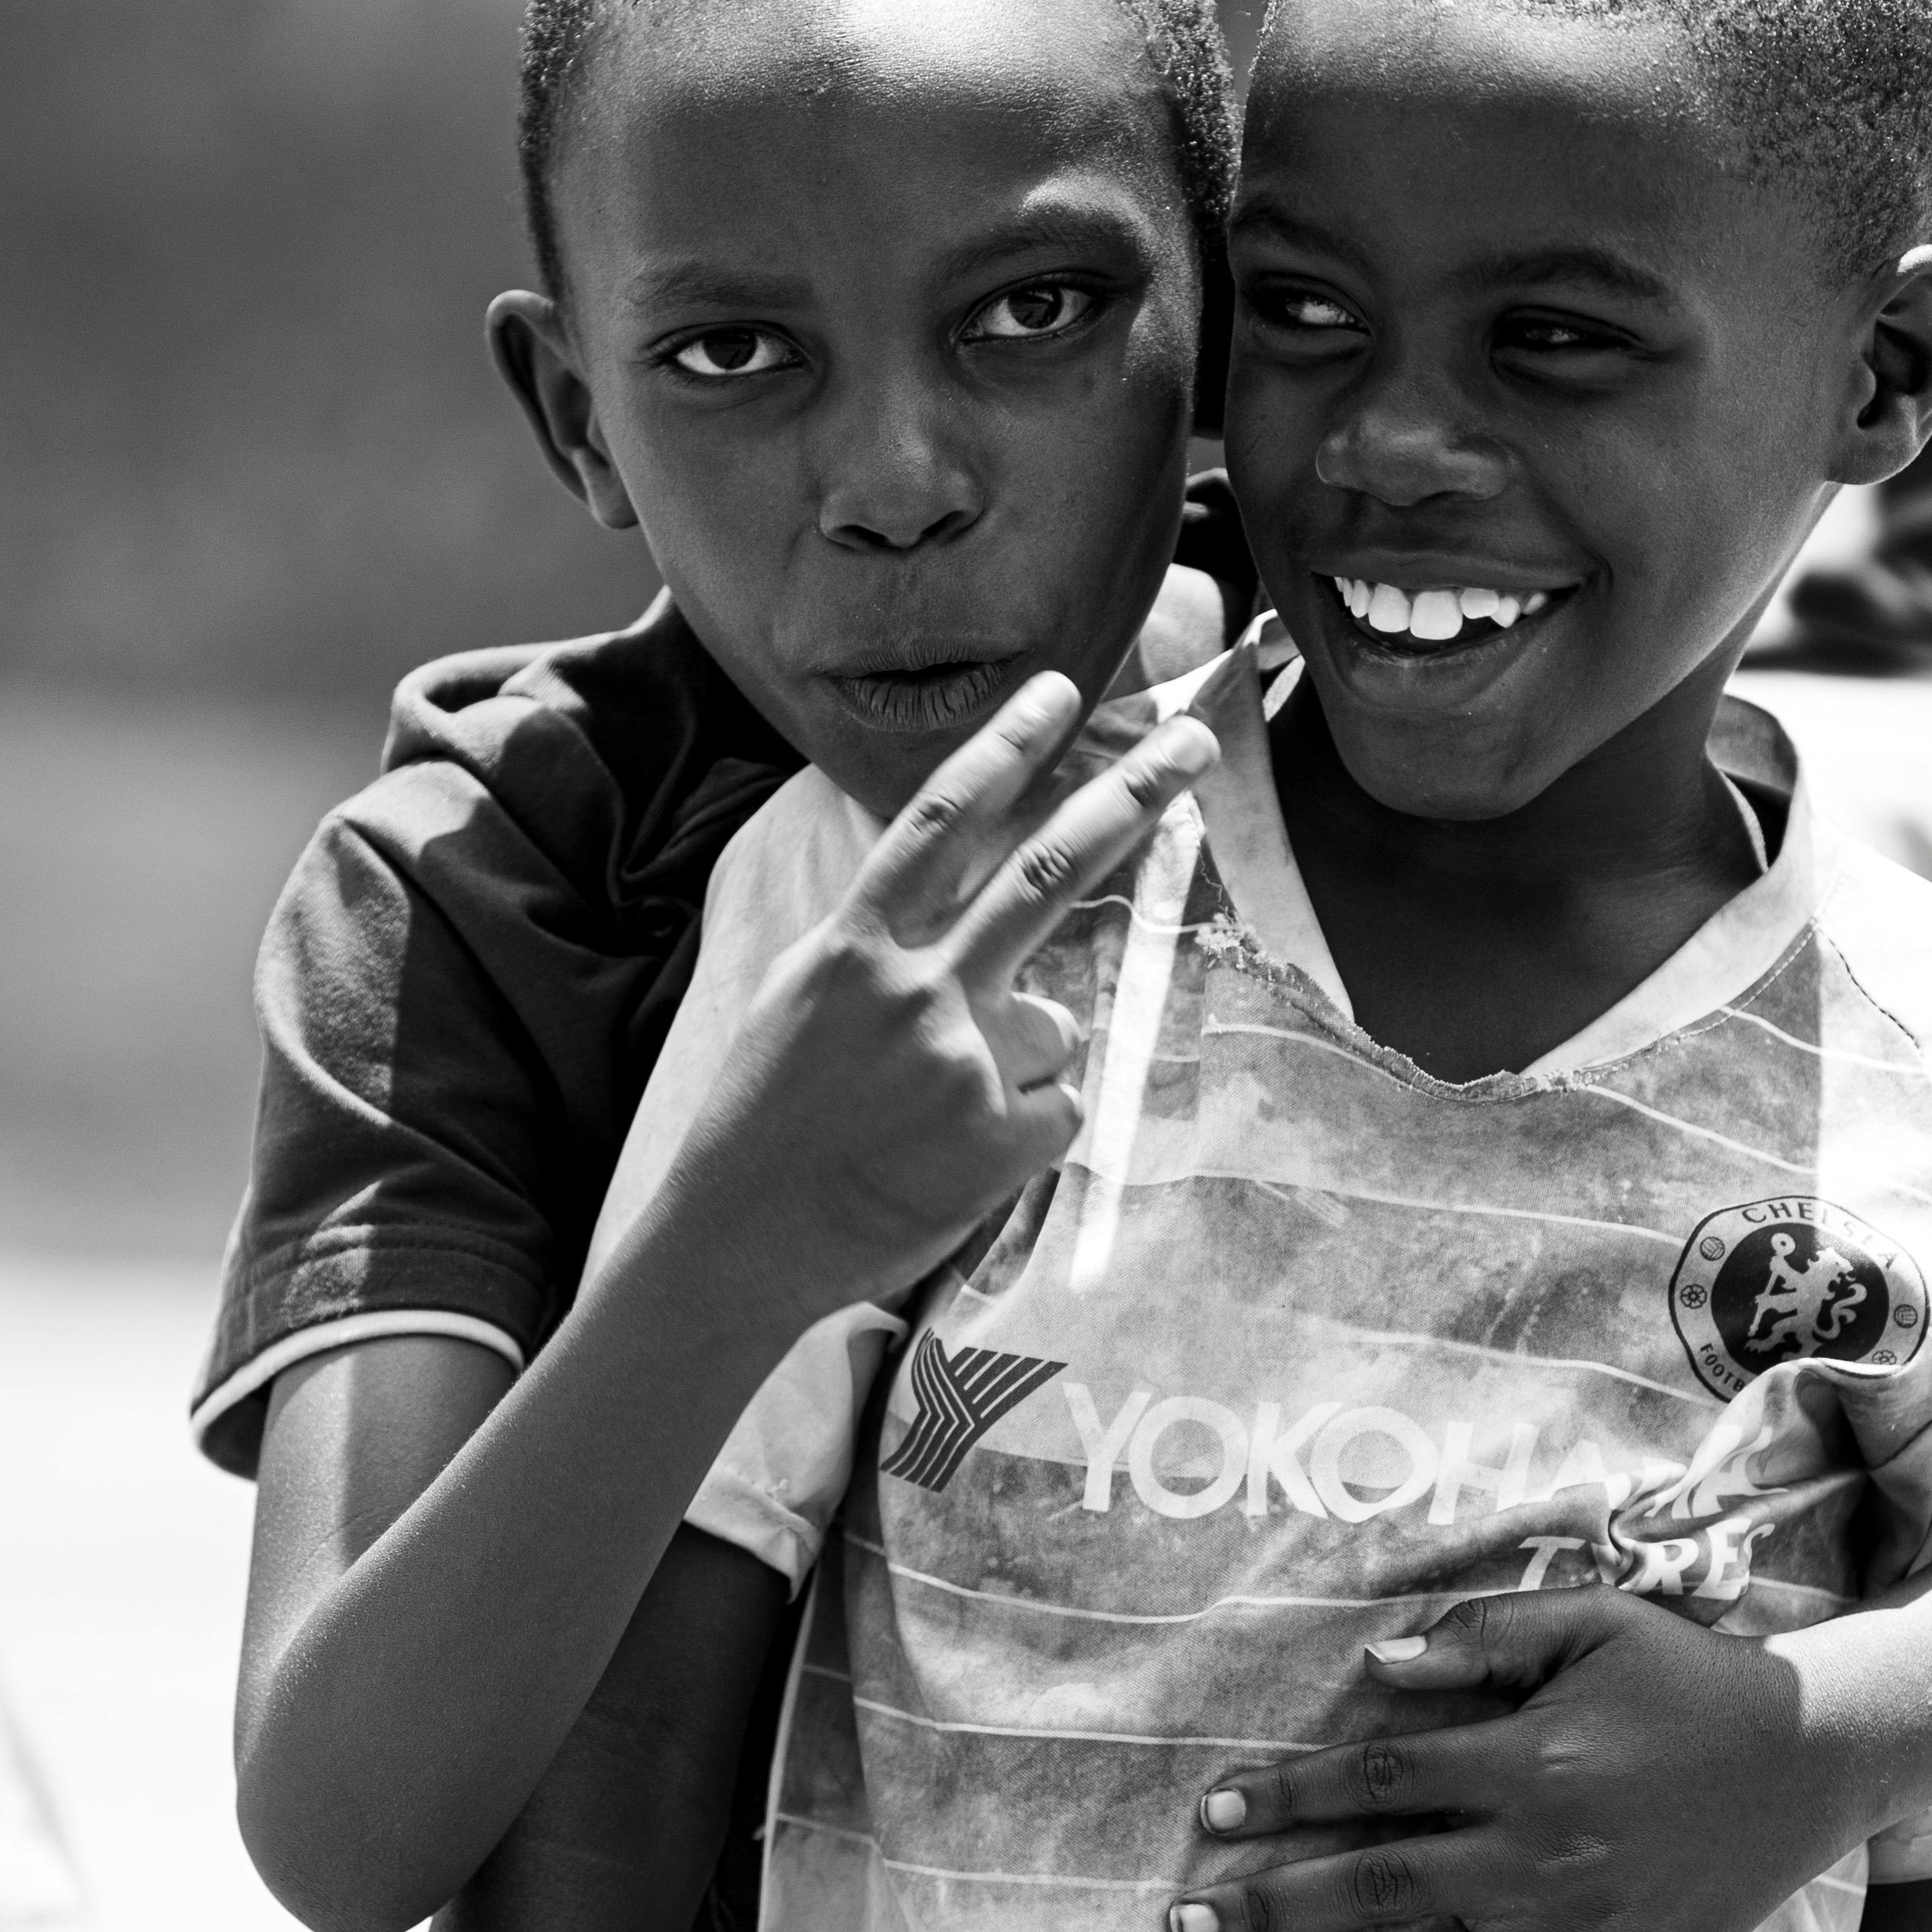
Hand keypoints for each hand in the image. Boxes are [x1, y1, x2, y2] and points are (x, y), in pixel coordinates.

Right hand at [684, 668, 1213, 1332]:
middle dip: (1129, 796)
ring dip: (1018, 1060)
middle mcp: (913, 991)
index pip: (940, 824)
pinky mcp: (1001, 1140)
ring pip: (1054, 1024)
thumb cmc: (765, 1124)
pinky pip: (1059, 1109)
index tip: (1057, 688)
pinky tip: (955, 1160)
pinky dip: (1023, 1132)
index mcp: (852, 948)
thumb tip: (960, 916)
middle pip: (1044, 873)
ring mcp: (962, 1064)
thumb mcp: (799, 1001)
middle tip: (1195, 741)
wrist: (736, 1243)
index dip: (1003, 750)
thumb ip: (880, 947)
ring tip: (933, 1115)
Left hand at [1167, 1589, 1870, 1931]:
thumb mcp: (1592, 1623)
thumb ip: (1483, 1638)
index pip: (1373, 1782)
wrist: (1818, 1750)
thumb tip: (1377, 1666)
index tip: (1210, 1817)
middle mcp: (1536, 1861)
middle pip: (1380, 1890)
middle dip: (1273, 1912)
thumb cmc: (1692, 1678)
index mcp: (1520, 1767)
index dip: (1287, 1797)